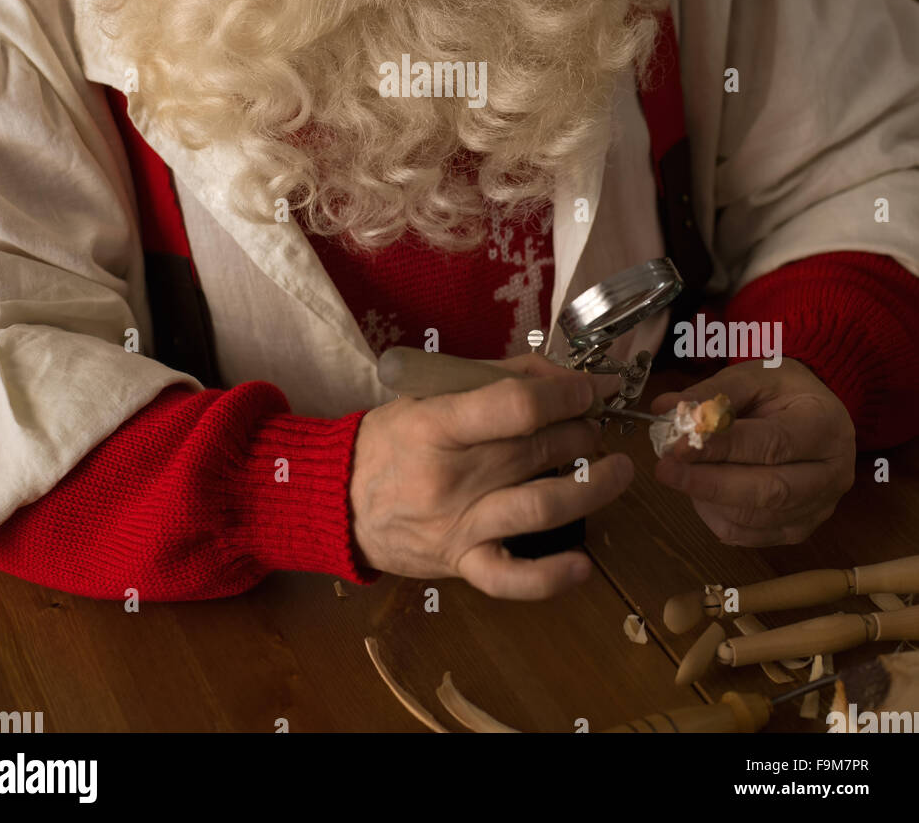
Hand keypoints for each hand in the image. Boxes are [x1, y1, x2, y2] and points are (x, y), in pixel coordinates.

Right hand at [349, 352, 633, 598]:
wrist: (339, 501)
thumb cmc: (391, 439)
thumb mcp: (430, 392)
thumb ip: (497, 376)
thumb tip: (562, 376)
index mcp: (437, 426)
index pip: (517, 406)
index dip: (568, 394)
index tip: (593, 388)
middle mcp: (449, 478)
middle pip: (537, 450)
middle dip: (582, 430)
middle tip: (595, 422)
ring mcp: (457, 526)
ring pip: (541, 508)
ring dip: (592, 485)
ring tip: (617, 469)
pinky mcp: (461, 564)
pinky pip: (512, 579)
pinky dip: (553, 577)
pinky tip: (585, 564)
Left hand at [650, 357, 855, 545]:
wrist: (812, 411)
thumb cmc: (782, 390)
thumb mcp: (753, 375)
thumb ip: (712, 393)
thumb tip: (665, 409)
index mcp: (826, 425)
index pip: (772, 443)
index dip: (722, 448)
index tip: (677, 446)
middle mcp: (833, 472)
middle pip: (770, 490)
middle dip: (710, 483)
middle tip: (665, 470)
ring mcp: (821, 506)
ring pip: (761, 518)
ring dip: (711, 501)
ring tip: (680, 476)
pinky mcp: (802, 527)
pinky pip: (756, 536)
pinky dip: (720, 520)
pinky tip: (701, 495)